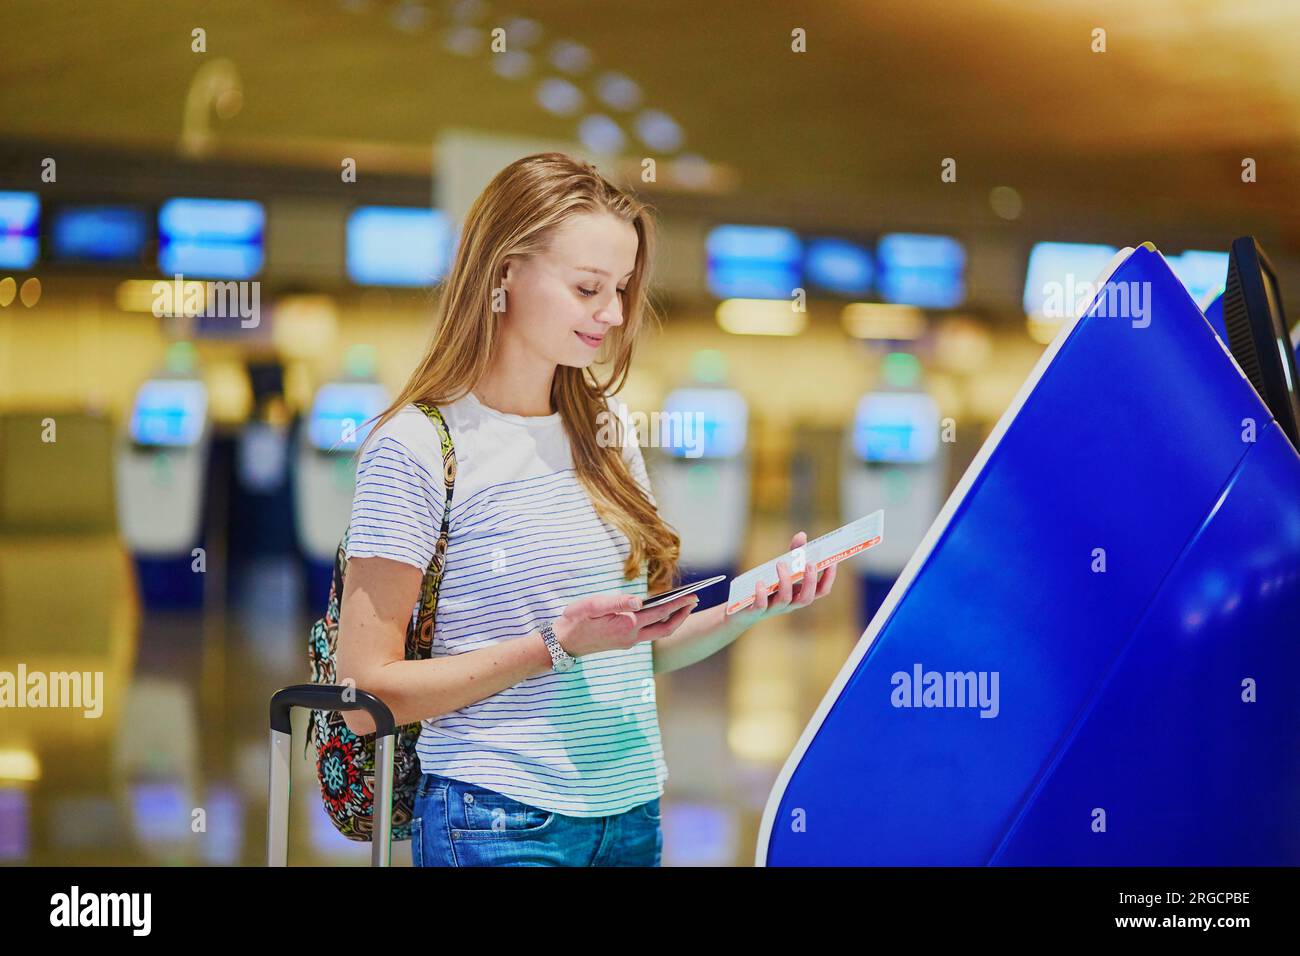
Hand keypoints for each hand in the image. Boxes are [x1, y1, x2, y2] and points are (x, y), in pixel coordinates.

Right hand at [551, 591, 699, 656]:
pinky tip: (660, 611)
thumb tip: (640, 601)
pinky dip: (660, 622)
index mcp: (627, 624)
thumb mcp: (593, 605)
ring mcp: (629, 642)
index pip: (660, 612)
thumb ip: (617, 602)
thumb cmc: (576, 619)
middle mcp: (632, 636)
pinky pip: (649, 633)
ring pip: (659, 632)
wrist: (563, 642)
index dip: (678, 603)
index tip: (693, 595)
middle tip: (695, 599)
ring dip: (674, 620)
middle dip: (682, 613)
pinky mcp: (625, 643)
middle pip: (666, 626)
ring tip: (683, 605)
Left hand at [729, 530, 837, 626]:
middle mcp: (789, 603)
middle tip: (810, 563)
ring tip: (780, 564)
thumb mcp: (781, 568)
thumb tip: (802, 534)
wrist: (741, 609)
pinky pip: (761, 606)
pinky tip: (760, 582)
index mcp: (799, 594)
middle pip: (806, 598)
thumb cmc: (767, 586)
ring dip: (785, 581)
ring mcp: (773, 608)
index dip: (828, 578)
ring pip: (785, 600)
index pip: (820, 591)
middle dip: (811, 581)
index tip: (832, 562)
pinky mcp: (755, 610)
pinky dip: (761, 594)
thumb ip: (793, 553)